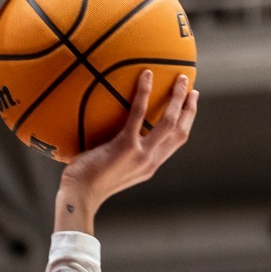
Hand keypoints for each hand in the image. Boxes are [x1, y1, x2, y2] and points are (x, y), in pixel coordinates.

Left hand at [55, 71, 198, 229]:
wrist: (80, 195)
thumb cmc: (88, 180)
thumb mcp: (114, 168)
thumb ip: (122, 153)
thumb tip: (112, 131)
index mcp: (150, 166)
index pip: (176, 142)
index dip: (187, 121)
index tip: (191, 104)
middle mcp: (151, 161)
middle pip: (180, 130)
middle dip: (189, 108)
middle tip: (191, 87)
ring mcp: (141, 155)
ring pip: (169, 121)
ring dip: (177, 98)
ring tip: (179, 77)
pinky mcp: (126, 146)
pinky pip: (139, 114)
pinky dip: (145, 93)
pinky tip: (146, 76)